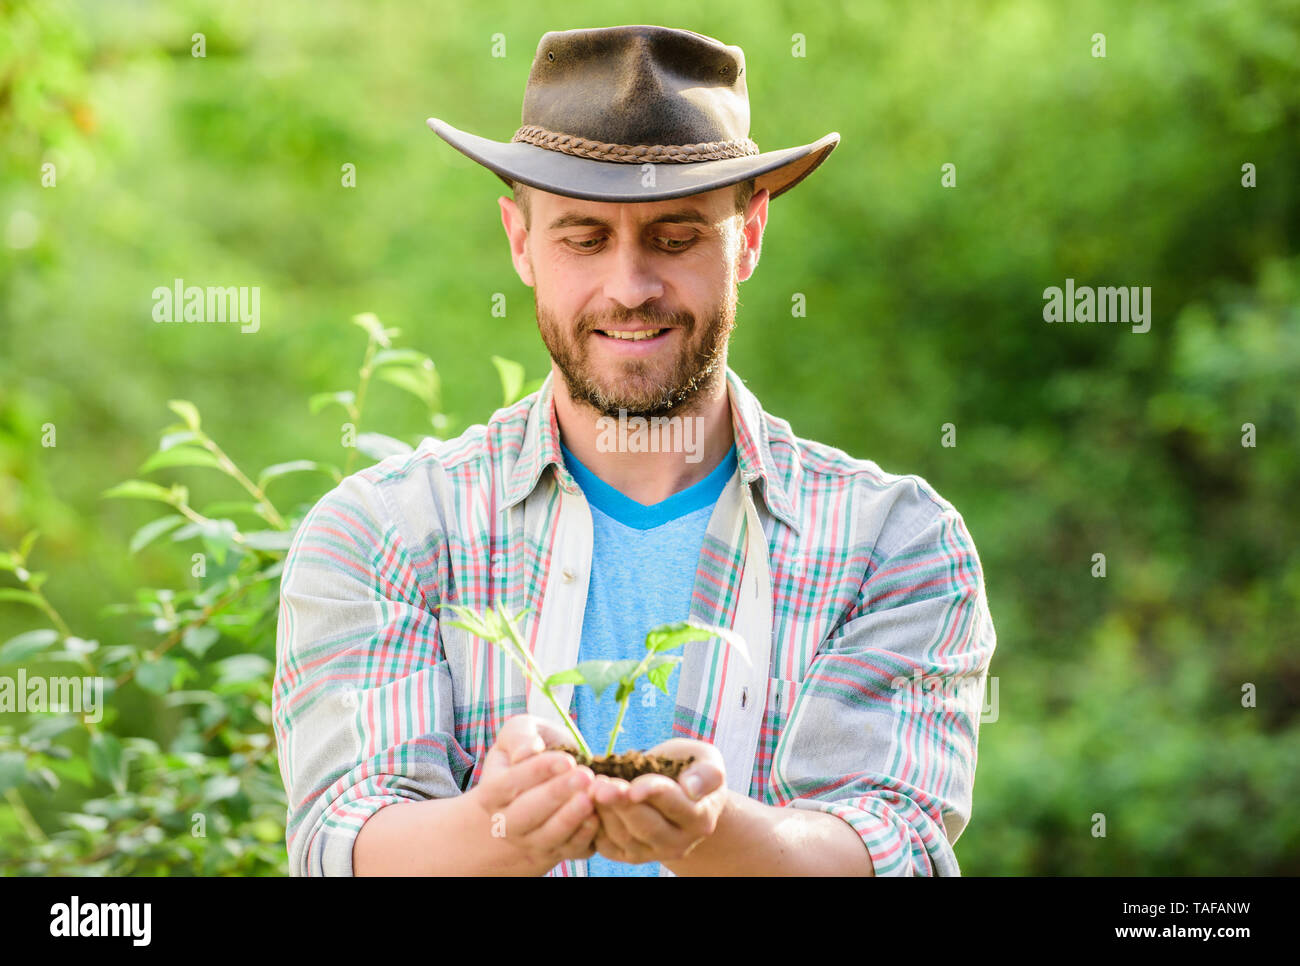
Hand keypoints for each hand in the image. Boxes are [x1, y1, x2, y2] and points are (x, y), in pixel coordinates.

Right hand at [469, 714, 598, 873]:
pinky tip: (596, 817)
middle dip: (555, 795)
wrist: (536, 789)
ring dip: (571, 818)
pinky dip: (584, 836)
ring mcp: (531, 841)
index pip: (508, 784)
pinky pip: (569, 849)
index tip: (565, 760)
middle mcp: (507, 823)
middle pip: (525, 814)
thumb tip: (526, 752)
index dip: (537, 772)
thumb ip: (519, 736)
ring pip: (548, 836)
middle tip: (583, 776)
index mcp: (492, 792)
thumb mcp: (518, 733)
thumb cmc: (530, 753)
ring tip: (590, 797)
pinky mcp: (557, 851)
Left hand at [590, 738, 727, 864]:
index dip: (652, 795)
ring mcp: (653, 853)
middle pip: (646, 826)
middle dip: (620, 804)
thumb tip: (691, 788)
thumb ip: (707, 773)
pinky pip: (607, 846)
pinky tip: (585, 803)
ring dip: (604, 812)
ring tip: (591, 787)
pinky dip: (594, 826)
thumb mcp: (706, 761)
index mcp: (700, 818)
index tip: (632, 787)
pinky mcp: (629, 855)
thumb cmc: (690, 769)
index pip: (675, 806)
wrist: (678, 795)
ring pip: (624, 837)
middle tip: (599, 784)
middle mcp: (679, 843)